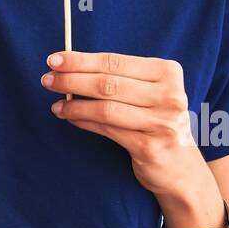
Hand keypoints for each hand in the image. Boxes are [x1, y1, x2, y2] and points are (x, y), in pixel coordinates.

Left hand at [42, 50, 209, 198]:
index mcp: (168, 72)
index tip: (54, 59)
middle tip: (47, 79)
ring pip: (106, 107)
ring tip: (55, 103)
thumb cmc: (156, 121)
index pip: (115, 62)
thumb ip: (119, 79)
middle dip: (72, 79)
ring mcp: (161, 122)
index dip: (81, 60)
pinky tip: (69, 118)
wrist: (181, 168)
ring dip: (74, 104)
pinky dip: (84, 122)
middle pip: (108, 83)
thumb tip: (69, 67)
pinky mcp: (150, 146)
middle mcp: (169, 95)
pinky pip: (107, 129)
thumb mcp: (148, 93)